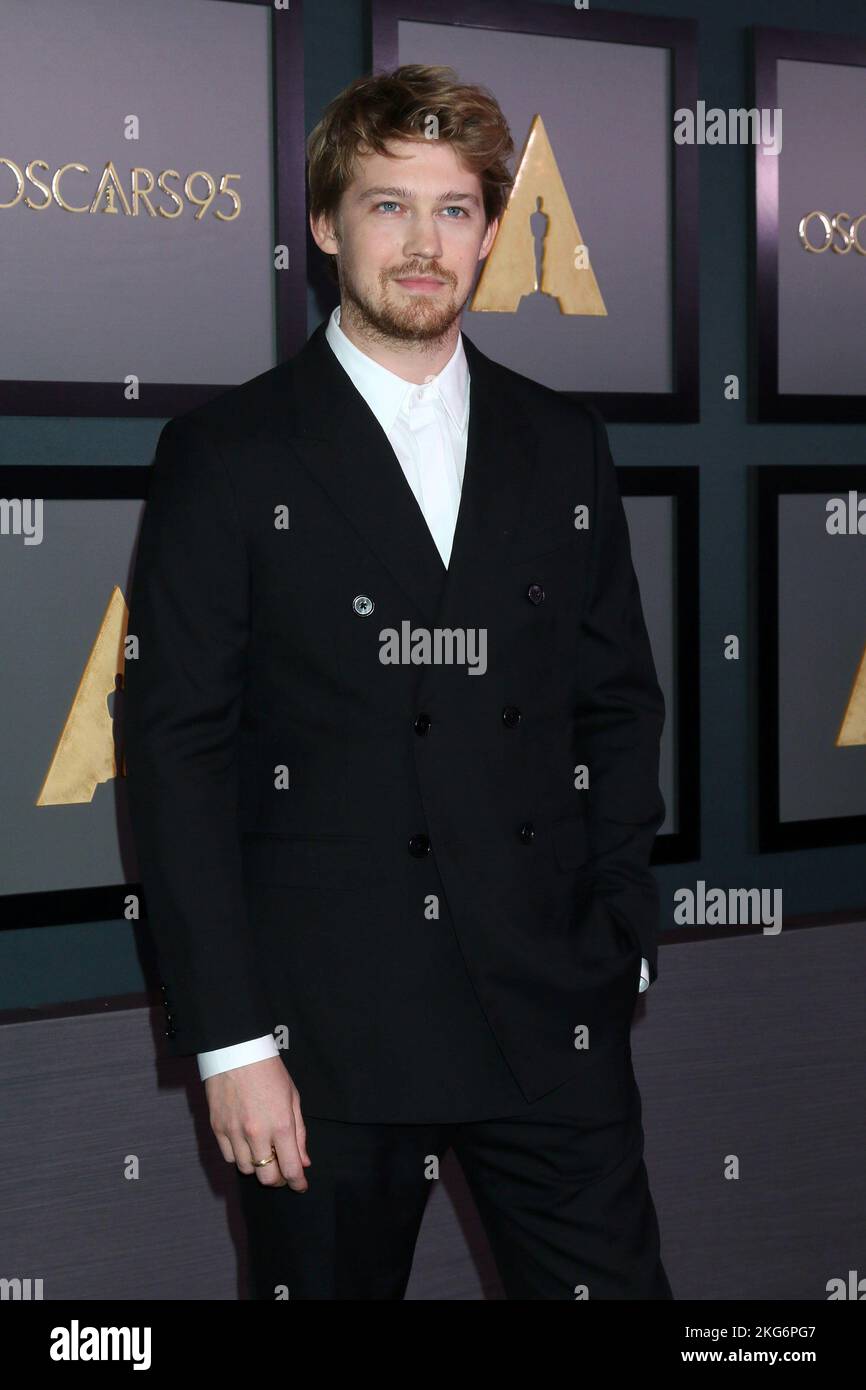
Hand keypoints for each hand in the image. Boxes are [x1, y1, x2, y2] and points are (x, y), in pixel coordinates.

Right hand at [205, 1055, 310, 1190]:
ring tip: (263, 1154)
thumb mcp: (293, 1098)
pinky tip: (246, 1145)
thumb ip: (299, 1133)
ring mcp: (234, 1132)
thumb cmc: (269, 1072)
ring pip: (246, 1170)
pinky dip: (239, 1157)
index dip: (298, 1183)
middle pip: (267, 1177)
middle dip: (278, 1180)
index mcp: (281, 1125)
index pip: (291, 1168)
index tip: (300, 1186)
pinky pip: (229, 1157)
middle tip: (282, 1172)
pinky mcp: (217, 1128)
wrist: (237, 1051)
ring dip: (258, 1167)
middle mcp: (257, 1133)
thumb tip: (304, 1161)